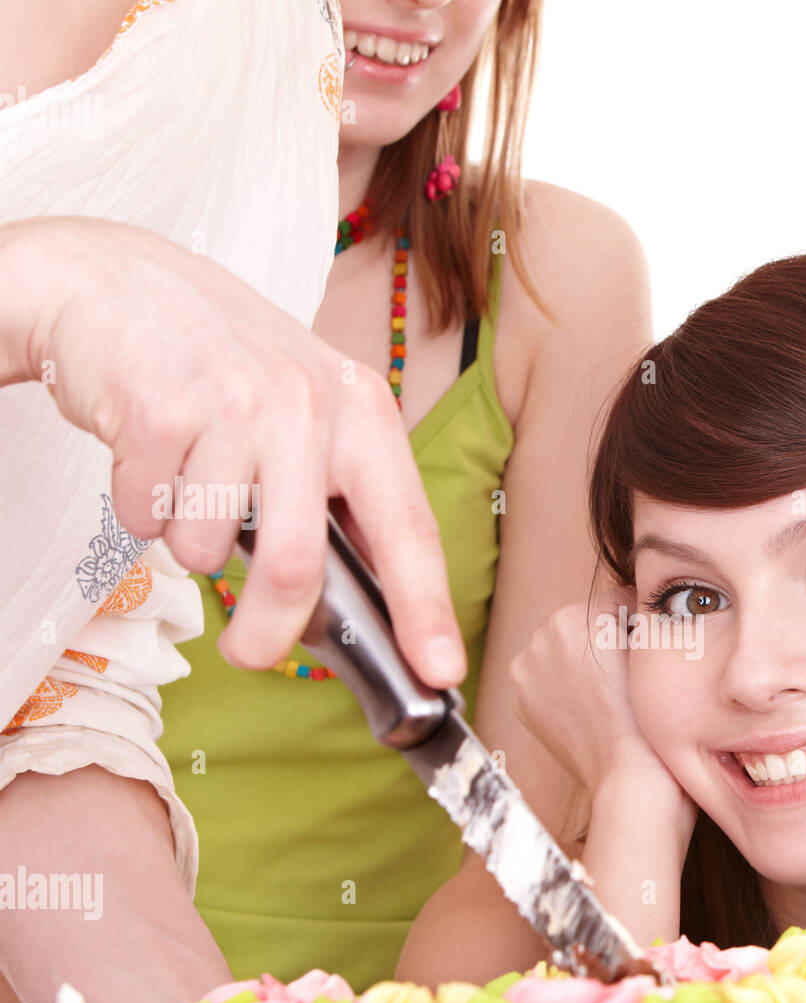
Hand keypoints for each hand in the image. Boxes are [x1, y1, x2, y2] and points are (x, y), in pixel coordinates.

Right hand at [3, 216, 465, 688]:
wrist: (117, 281)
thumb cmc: (225, 365)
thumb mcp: (311, 412)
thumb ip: (343, 496)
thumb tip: (372, 608)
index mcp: (362, 414)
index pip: (407, 529)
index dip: (425, 609)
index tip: (441, 670)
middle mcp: (308, 404)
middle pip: (297, 566)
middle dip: (270, 632)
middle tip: (251, 653)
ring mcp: (232, 401)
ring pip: (208, 549)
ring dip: (189, 545)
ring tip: (188, 487)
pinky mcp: (158, 408)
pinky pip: (147, 518)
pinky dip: (141, 511)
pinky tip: (150, 457)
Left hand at [509, 586, 696, 818]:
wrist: (629, 775)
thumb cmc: (650, 715)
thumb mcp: (650, 648)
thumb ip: (637, 615)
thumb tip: (632, 606)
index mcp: (574, 617)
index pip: (614, 601)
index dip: (639, 618)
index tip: (651, 635)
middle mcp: (541, 638)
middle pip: (583, 624)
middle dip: (606, 638)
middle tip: (631, 667)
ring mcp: (526, 672)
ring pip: (563, 652)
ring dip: (583, 661)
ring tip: (612, 690)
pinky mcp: (522, 702)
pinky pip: (548, 680)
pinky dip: (566, 687)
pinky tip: (592, 706)